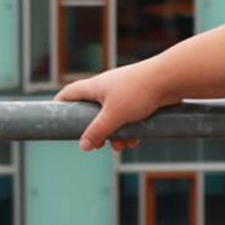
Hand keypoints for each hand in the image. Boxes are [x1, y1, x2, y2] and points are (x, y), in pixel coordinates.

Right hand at [54, 58, 179, 151]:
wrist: (171, 78)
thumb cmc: (139, 91)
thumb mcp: (113, 115)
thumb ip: (97, 131)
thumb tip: (83, 146)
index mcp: (96, 86)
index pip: (70, 93)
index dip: (59, 104)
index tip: (53, 117)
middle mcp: (108, 87)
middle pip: (92, 112)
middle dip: (95, 131)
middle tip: (98, 145)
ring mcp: (125, 92)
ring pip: (113, 117)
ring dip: (115, 134)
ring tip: (122, 145)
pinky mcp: (140, 98)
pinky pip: (129, 117)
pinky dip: (130, 129)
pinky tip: (136, 140)